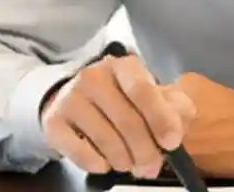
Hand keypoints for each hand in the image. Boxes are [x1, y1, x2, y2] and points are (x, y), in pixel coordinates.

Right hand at [40, 55, 195, 177]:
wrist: (73, 98)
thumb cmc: (120, 99)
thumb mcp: (150, 96)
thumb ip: (172, 107)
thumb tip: (178, 123)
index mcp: (124, 66)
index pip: (143, 91)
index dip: (160, 118)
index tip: (171, 142)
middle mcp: (94, 77)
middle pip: (126, 120)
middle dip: (145, 150)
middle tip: (151, 166)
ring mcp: (71, 98)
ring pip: (105, 139)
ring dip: (124, 160)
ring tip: (130, 164)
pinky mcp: (54, 122)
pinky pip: (80, 152)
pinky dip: (98, 163)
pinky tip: (106, 162)